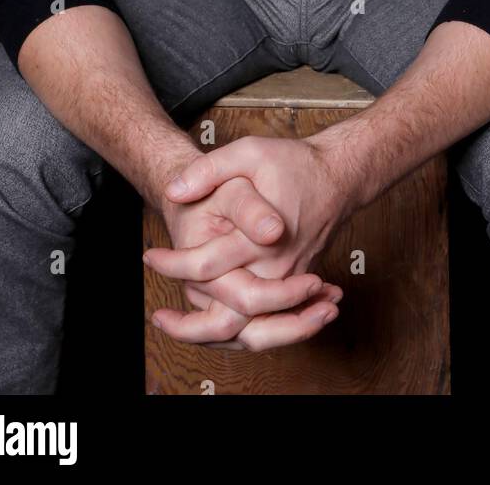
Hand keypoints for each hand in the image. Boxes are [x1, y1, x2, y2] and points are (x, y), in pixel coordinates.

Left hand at [144, 134, 354, 350]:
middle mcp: (276, 268)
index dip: (172, 264)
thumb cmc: (295, 164)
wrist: (339, 178)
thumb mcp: (250, 152)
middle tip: (160, 318)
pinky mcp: (294, 287)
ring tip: (178, 330)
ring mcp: (289, 282)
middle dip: (190, 326)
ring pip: (252, 332)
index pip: (207, 265)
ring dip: (213, 339)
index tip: (151, 256)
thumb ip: (210, 169)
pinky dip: (239, 334)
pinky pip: (266, 324)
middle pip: (230, 318)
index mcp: (261, 238)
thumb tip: (174, 191)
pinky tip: (212, 326)